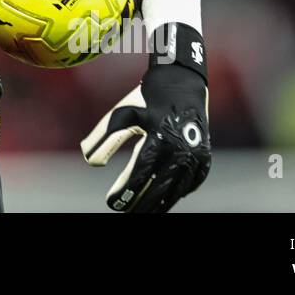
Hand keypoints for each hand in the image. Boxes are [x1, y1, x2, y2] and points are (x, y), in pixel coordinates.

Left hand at [80, 60, 211, 211]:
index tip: (111, 202)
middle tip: (124, 211)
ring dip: (159, 204)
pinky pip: (191, 184)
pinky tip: (164, 199)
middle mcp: (179, 150)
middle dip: (140, 203)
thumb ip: (104, 138)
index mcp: (158, 139)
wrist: (181, 82)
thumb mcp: (121, 114)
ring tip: (142, 211)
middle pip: (158, 188)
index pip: (139, 175)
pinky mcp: (204, 158)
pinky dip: (177, 193)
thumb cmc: (146, 100)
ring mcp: (195, 156)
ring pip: (176, 191)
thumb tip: (90, 162)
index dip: (125, 192)